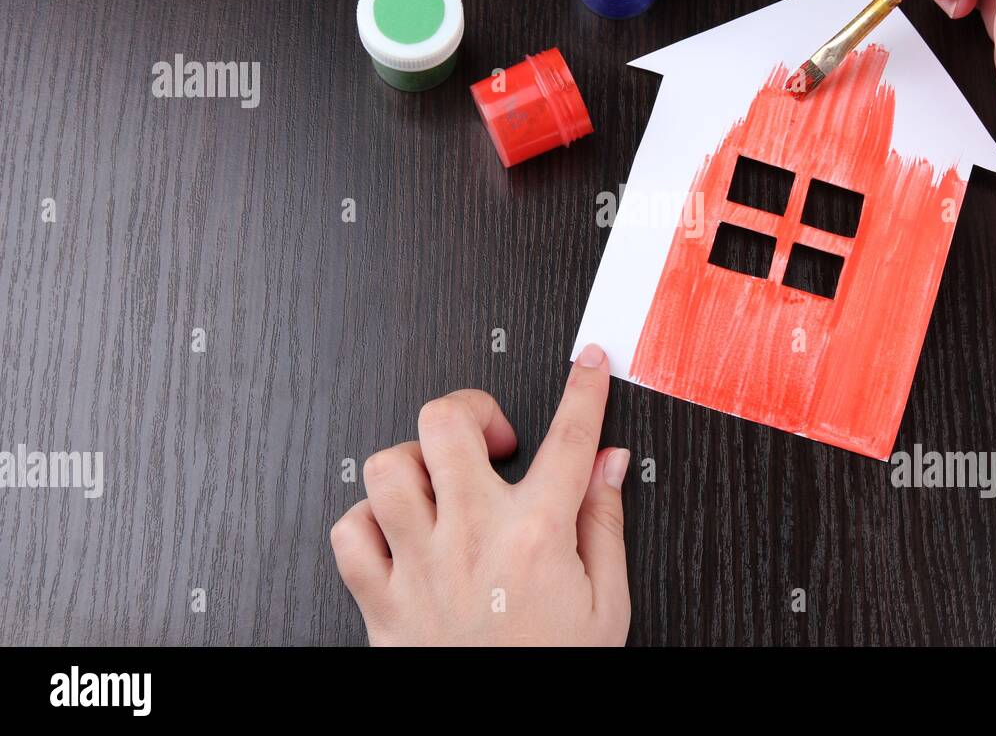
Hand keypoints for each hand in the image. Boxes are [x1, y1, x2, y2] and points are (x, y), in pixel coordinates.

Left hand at [330, 343, 630, 645]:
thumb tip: (608, 465)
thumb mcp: (607, 604)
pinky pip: (348, 532)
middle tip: (492, 437)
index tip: (589, 364)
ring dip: (415, 463)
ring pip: (387, 467)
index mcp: (536, 535)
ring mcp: (419, 564)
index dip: (584, 387)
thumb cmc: (554, 672)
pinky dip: (367, 521)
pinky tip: (399, 532)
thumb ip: (604, 523)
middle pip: (446, 423)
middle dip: (472, 409)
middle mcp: (471, 537)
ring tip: (441, 483)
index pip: (567, 436)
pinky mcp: (380, 599)